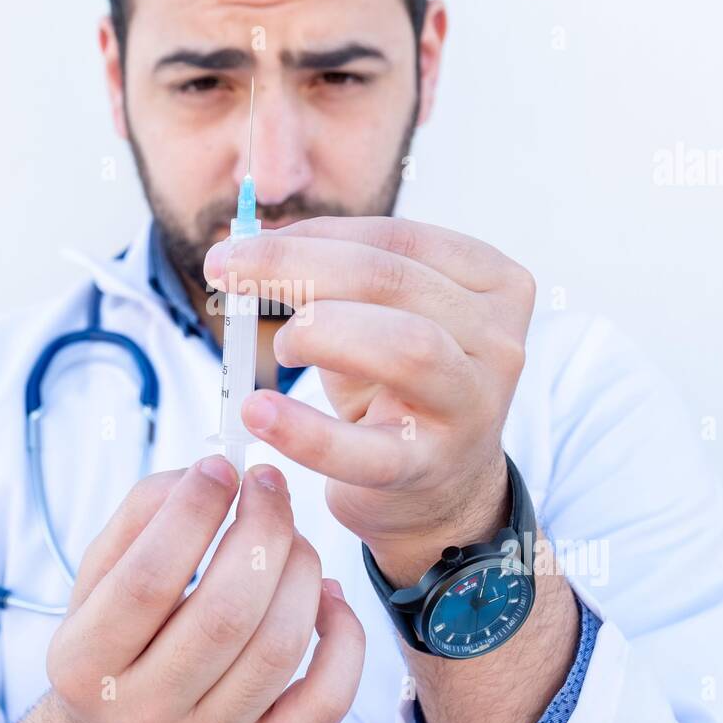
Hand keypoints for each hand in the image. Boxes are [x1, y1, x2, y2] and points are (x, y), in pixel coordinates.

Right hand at [0, 458, 364, 722]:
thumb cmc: (115, 641)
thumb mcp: (98, 578)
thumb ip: (142, 516)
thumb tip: (211, 473)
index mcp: (84, 664)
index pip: (146, 580)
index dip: (191, 512)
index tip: (222, 466)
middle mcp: (140, 715)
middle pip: (224, 614)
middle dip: (261, 532)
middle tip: (270, 486)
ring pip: (278, 649)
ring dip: (301, 572)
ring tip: (291, 537)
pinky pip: (324, 702)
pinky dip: (343, 638)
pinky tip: (328, 596)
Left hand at [204, 217, 534, 585]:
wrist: (440, 488)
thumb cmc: (400, 385)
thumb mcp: (379, 317)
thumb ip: (333, 271)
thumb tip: (247, 238)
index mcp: (491, 284)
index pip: (399, 240)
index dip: (314, 234)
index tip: (241, 243)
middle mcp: (498, 339)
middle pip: (394, 282)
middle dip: (297, 267)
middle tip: (224, 269)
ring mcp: (473, 406)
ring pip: (406, 347)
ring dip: (319, 332)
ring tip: (277, 345)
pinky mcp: (432, 468)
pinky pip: (368, 450)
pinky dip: (304, 430)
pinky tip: (257, 412)